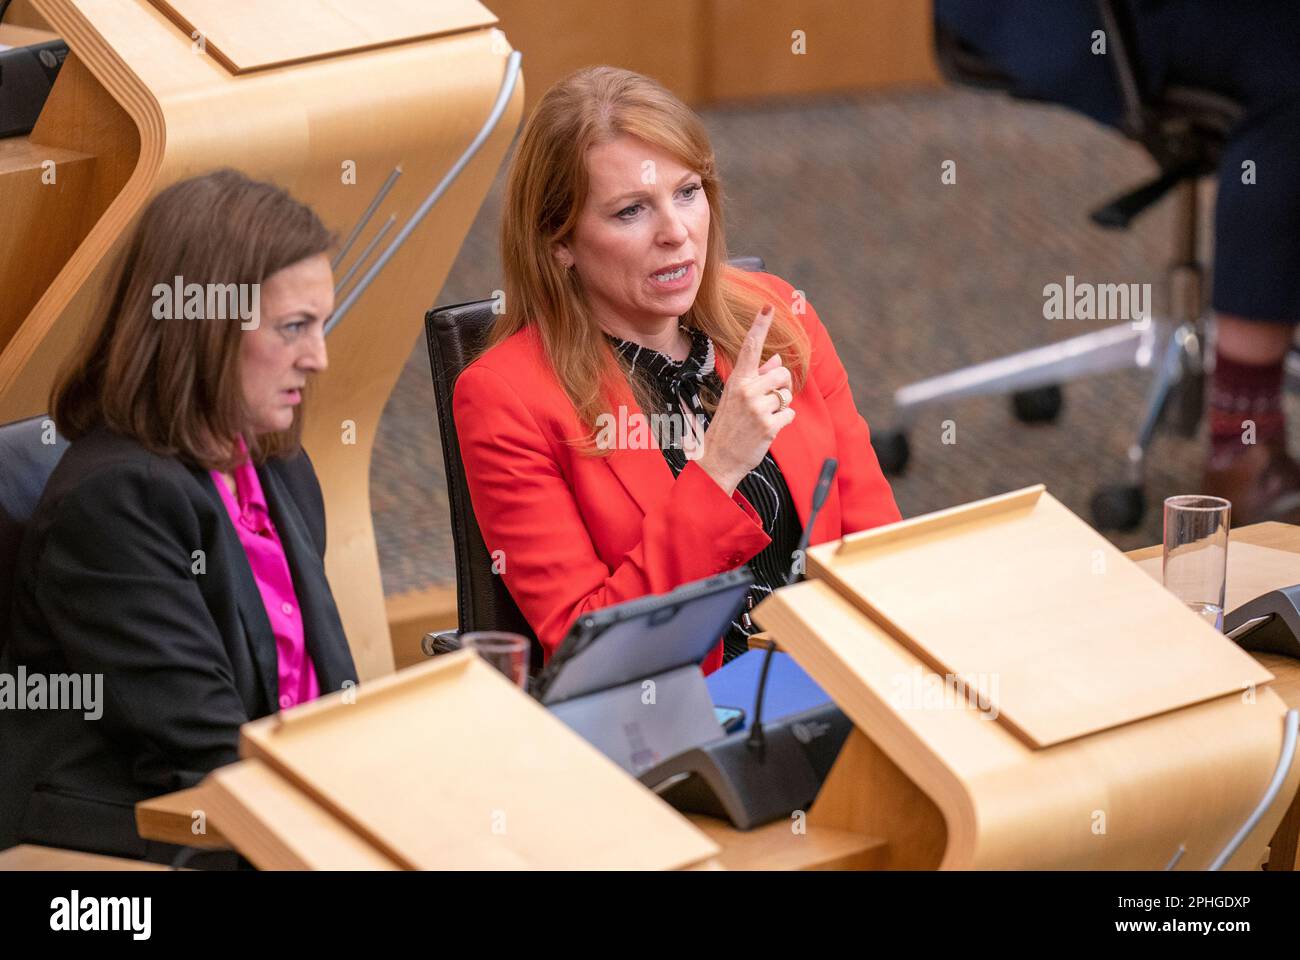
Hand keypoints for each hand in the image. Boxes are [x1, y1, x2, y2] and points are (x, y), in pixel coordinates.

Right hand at [696, 304, 794, 495]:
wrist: (718, 459)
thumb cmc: (729, 426)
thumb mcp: (736, 398)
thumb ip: (757, 377)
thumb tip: (777, 360)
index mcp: (737, 380)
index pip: (749, 347)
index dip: (760, 325)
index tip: (768, 307)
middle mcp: (746, 390)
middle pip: (783, 374)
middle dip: (782, 386)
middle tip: (768, 401)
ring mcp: (757, 408)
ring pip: (787, 396)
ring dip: (781, 407)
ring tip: (762, 418)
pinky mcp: (768, 425)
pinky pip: (790, 414)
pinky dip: (783, 422)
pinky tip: (767, 430)